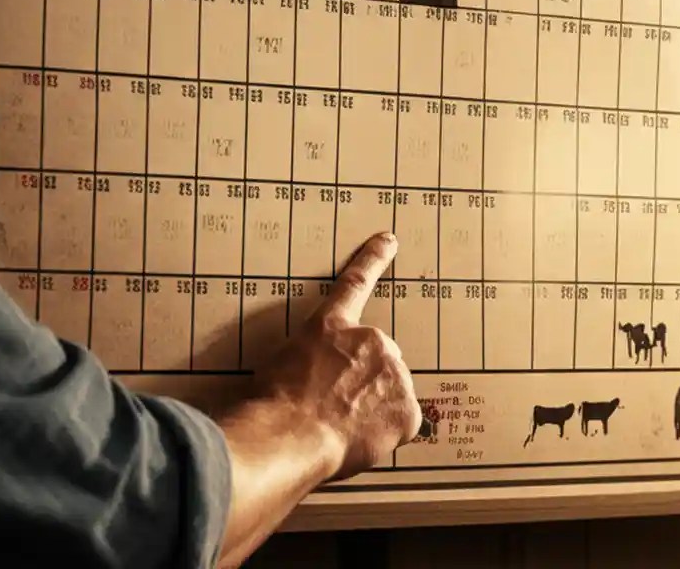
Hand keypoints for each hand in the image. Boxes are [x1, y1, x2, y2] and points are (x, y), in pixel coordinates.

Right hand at [253, 231, 422, 480]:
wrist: (288, 435)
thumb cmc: (272, 403)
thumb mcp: (280, 364)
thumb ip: (310, 360)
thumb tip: (314, 379)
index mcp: (334, 327)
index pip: (355, 284)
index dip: (373, 258)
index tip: (389, 239)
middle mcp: (372, 342)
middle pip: (379, 359)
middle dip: (365, 380)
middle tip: (335, 407)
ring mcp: (395, 375)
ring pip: (391, 392)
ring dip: (374, 408)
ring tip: (339, 428)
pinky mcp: (408, 411)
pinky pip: (402, 424)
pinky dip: (386, 434)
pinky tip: (358, 441)